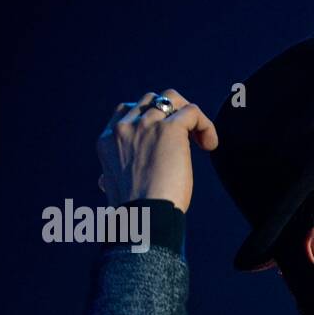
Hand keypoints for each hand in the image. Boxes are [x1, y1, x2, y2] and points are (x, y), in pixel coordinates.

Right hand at [96, 88, 217, 212]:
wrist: (144, 216)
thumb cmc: (134, 211)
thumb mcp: (113, 188)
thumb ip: (110, 177)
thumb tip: (104, 181)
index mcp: (109, 140)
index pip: (127, 111)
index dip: (149, 119)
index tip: (164, 141)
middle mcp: (124, 128)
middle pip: (150, 100)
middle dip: (170, 114)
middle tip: (185, 139)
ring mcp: (146, 125)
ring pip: (171, 98)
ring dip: (188, 114)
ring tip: (199, 139)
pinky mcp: (170, 129)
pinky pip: (193, 112)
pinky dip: (206, 125)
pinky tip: (210, 145)